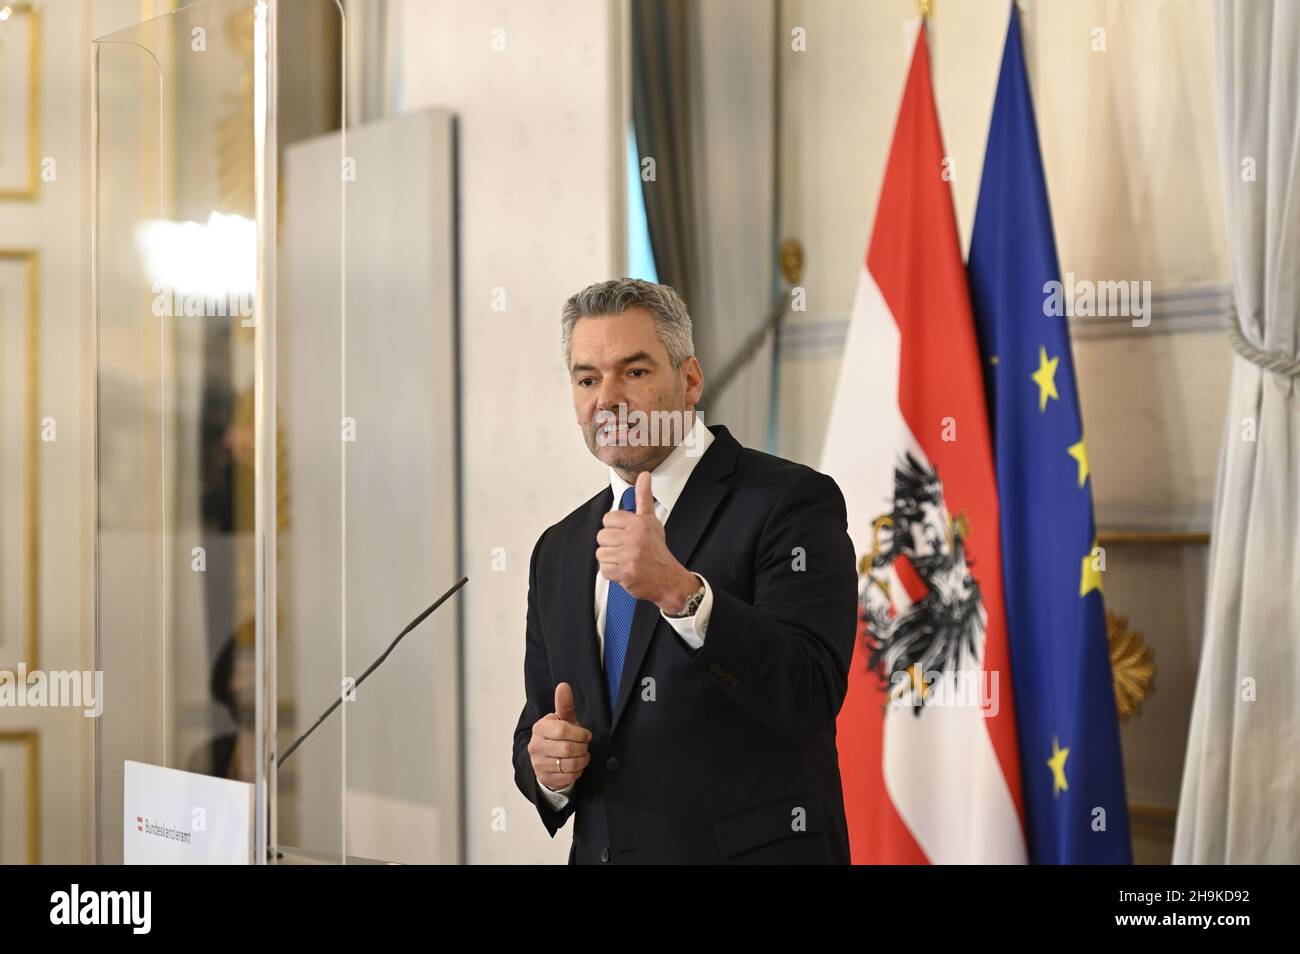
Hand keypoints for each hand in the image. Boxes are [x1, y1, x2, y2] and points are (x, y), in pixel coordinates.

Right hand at [529, 682, 591, 791]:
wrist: (545, 758)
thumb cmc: (558, 735)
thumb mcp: (562, 719)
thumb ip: (564, 704)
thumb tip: (564, 685)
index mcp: (540, 729)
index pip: (563, 731)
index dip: (580, 733)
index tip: (586, 734)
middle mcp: (535, 747)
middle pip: (568, 749)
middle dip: (582, 747)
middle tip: (585, 745)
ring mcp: (538, 764)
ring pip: (569, 765)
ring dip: (582, 760)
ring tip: (583, 754)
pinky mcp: (545, 778)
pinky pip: (568, 777)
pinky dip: (578, 771)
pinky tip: (577, 765)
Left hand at [596, 471, 699, 613]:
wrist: (668, 579)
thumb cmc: (657, 551)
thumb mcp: (651, 521)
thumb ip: (644, 497)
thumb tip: (644, 476)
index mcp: (639, 523)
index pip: (608, 519)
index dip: (615, 528)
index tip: (625, 534)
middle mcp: (635, 538)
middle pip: (602, 536)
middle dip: (612, 544)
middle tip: (626, 549)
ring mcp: (630, 556)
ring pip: (601, 553)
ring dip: (611, 559)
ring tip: (625, 559)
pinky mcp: (625, 572)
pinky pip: (604, 569)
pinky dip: (612, 573)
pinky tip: (624, 569)